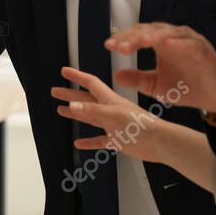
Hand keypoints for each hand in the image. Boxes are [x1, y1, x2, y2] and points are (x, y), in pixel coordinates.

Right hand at [51, 66, 172, 163]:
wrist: (160, 142)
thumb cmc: (142, 125)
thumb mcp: (113, 115)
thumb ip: (92, 111)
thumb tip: (72, 106)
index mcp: (110, 99)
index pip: (90, 83)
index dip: (77, 76)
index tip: (64, 71)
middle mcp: (110, 109)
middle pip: (85, 99)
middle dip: (70, 94)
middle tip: (56, 91)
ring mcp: (113, 124)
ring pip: (90, 117)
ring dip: (75, 113)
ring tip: (61, 110)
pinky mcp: (118, 139)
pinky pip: (99, 140)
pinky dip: (88, 142)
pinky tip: (79, 144)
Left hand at [105, 23, 215, 113]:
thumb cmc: (187, 88)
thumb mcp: (156, 86)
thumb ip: (138, 79)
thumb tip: (116, 75)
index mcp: (160, 43)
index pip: (138, 34)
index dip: (123, 38)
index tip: (108, 46)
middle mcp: (173, 38)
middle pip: (149, 30)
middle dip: (133, 37)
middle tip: (119, 46)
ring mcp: (189, 42)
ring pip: (167, 33)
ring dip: (152, 36)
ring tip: (139, 42)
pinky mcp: (204, 50)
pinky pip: (190, 43)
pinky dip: (178, 42)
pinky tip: (166, 44)